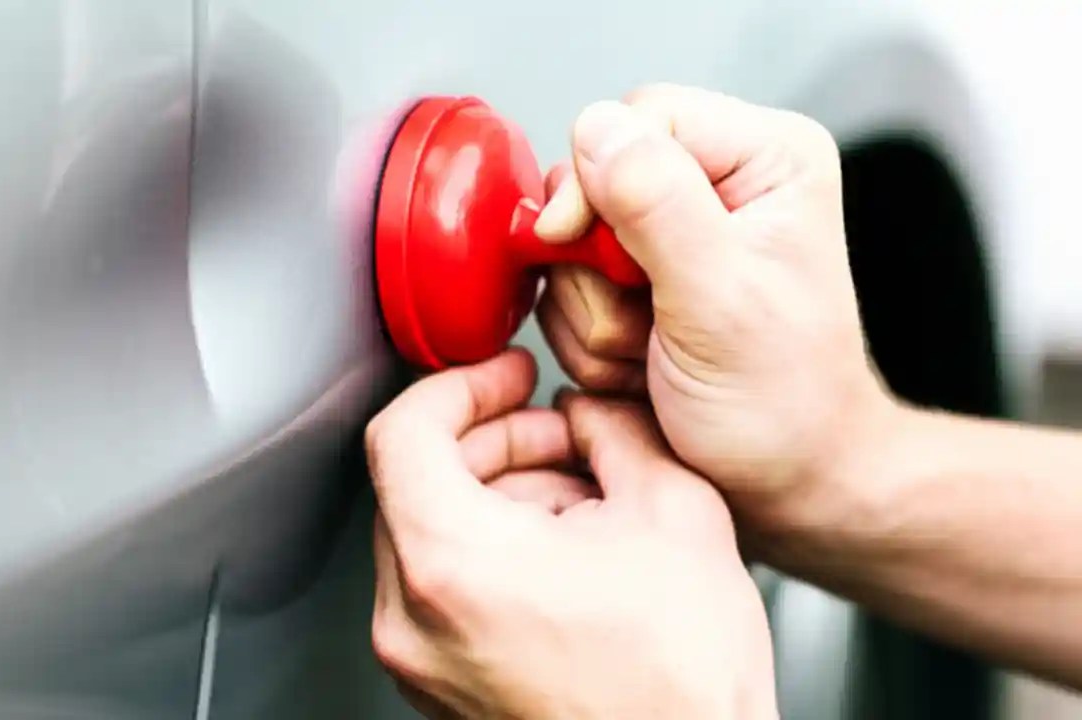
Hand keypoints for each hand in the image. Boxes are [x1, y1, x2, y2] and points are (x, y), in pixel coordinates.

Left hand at [365, 350, 776, 719]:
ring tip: (579, 503)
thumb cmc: (680, 686)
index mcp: (452, 561)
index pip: (403, 430)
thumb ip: (616, 430)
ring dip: (496, 493)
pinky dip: (489, 549)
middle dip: (494, 440)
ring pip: (428, 531)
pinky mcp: (438, 685)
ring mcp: (419, 659)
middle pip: (416, 480)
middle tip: (559, 435)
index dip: (461, 384)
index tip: (504, 377)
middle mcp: (413, 616)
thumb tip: (588, 411)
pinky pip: (440, 586)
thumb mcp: (673, 513)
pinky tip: (562, 554)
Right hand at [534, 84, 895, 528]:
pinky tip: (639, 364)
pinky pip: (565, 287)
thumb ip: (657, 207)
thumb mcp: (719, 299)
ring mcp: (674, 234)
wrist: (785, 482)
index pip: (641, 117)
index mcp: (765, 159)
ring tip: (652, 354)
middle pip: (594, 180)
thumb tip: (595, 131)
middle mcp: (720, 183)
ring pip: (572, 242)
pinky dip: (586, 337)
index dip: (594, 179)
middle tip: (650, 325)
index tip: (574, 243)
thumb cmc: (783, 404)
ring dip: (593, 313)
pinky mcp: (638, 279)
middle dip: (598, 268)